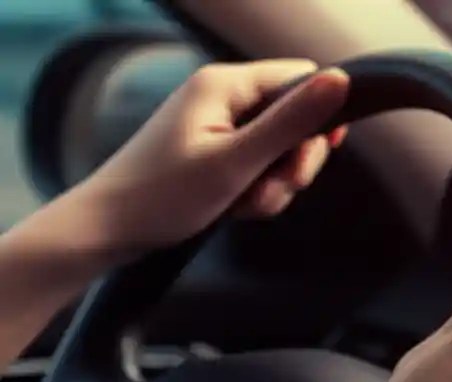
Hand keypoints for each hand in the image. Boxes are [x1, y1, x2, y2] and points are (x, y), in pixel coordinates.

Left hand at [78, 59, 349, 261]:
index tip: (302, 160)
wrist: (109, 230)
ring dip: (275, 186)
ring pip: (283, 151)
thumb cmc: (162, 196)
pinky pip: (262, 168)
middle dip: (294, 164)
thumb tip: (340, 81)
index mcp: (225, 84)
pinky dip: (258, 192)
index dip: (318, 120)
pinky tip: (235, 207)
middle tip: (267, 189)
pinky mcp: (218, 151)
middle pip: (298, 120)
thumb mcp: (236, 161)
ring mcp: (221, 125)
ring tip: (242, 204)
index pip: (303, 79)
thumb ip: (291, 122)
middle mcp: (224, 97)